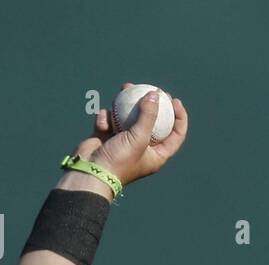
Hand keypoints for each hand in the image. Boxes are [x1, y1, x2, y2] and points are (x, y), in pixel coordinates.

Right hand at [74, 83, 188, 186]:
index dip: (179, 117)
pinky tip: (103, 120)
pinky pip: (109, 120)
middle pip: (152, 122)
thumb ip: (149, 116)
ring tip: (125, 88)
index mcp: (157, 155)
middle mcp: (142, 148)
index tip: (174, 100)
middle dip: (151, 103)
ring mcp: (123, 142)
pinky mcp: (107, 137)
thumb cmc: (119, 161)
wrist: (89, 173)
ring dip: (125, 103)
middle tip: (151, 89)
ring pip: (128, 116)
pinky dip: (105, 118)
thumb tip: (155, 94)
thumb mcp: (139, 138)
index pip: (175, 134)